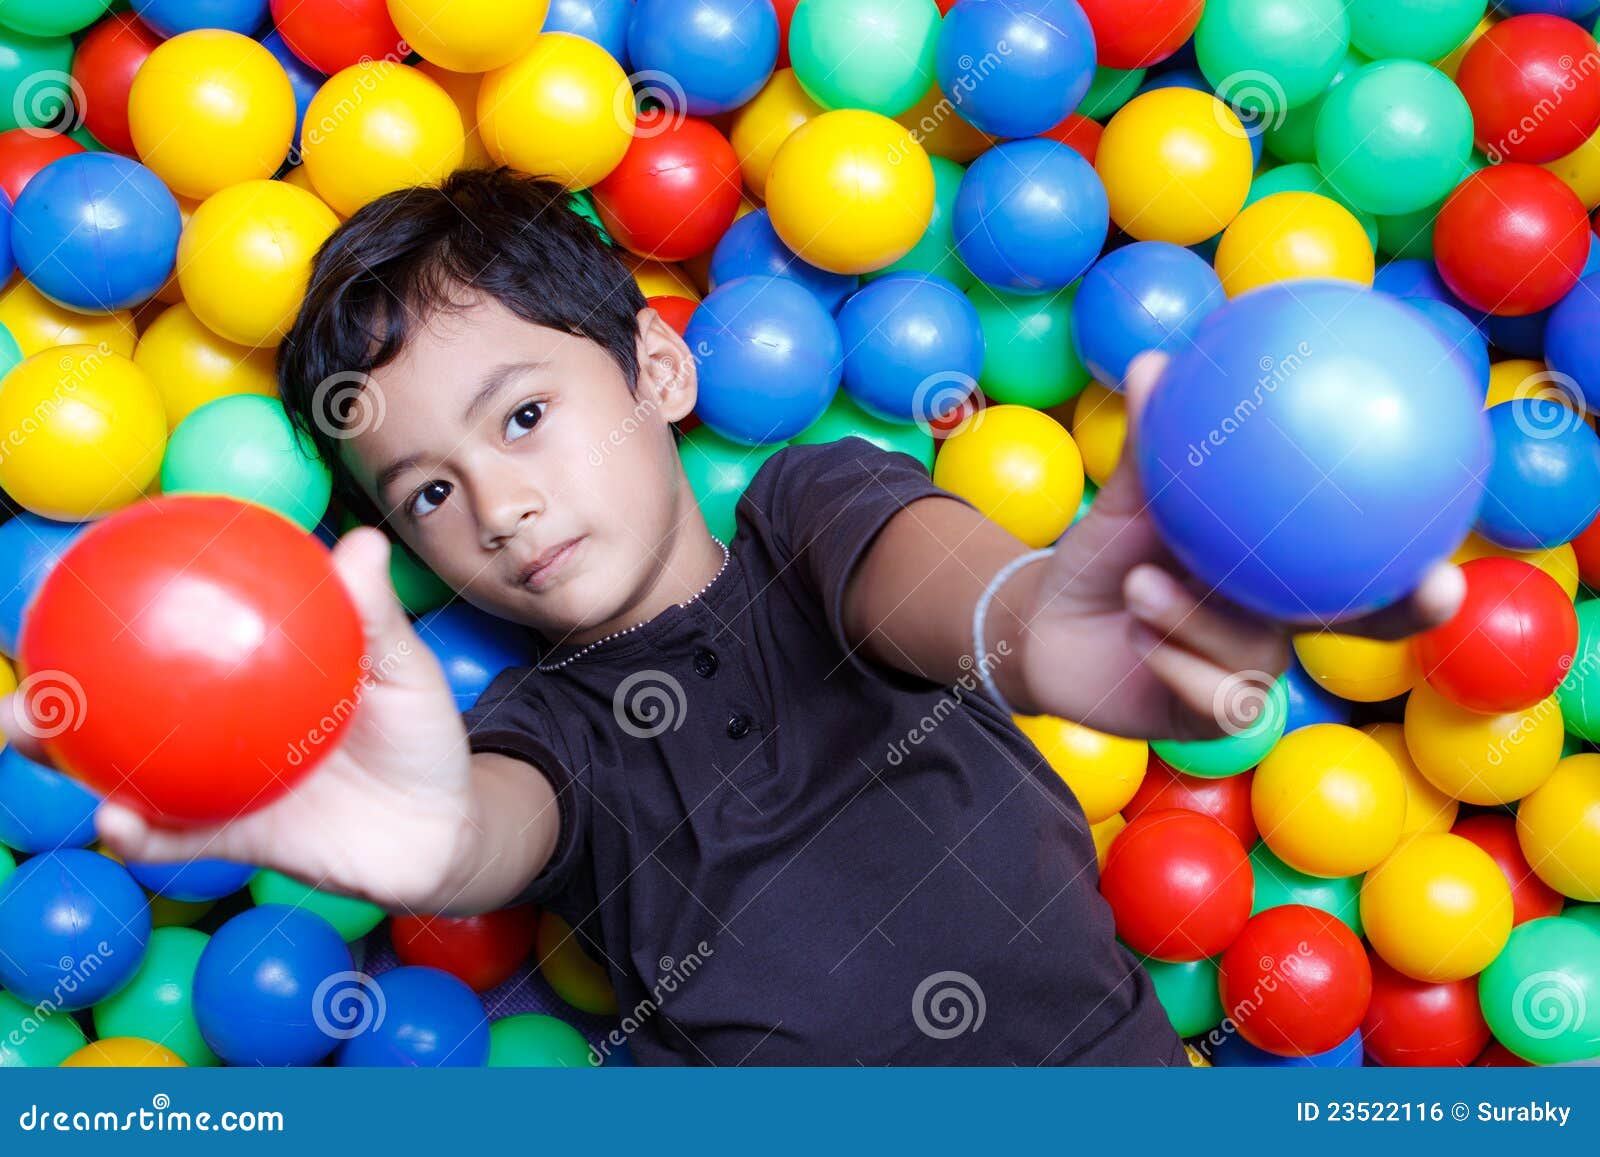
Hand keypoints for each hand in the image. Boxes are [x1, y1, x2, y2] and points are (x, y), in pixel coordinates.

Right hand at [0, 529, 481, 910]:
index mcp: (255, 669)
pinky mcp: (229, 836)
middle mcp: (222, 722)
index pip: (184, 627)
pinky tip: (113, 820)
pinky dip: (135, 833)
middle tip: (22, 652)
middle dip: (61, 676)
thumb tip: (361, 542)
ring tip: (19, 730)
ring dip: (65, 751)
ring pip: (122, 763)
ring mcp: (218, 778)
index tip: (79, 567)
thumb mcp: (406, 670)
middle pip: (126, 694)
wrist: (444, 831)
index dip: (131, 599)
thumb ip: (376, 617)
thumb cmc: (423, 736)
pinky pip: (170, 837)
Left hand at [1016, 352, 1466, 741]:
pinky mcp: (1215, 716)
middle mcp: (1283, 619)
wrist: (1049, 623)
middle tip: (1435, 585)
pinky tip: (1140, 636)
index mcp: (1283, 563)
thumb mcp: (1127, 500)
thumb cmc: (1102, 553)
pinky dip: (1173, 659)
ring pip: (1261, 650)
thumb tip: (1154, 362)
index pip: (1369, 554)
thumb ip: (1150, 443)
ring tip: (1144, 584)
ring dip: (1196, 616)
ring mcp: (1255, 670)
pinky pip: (1219, 694)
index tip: (1466, 516)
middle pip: (1371, 621)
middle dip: (1412, 608)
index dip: (1423, 541)